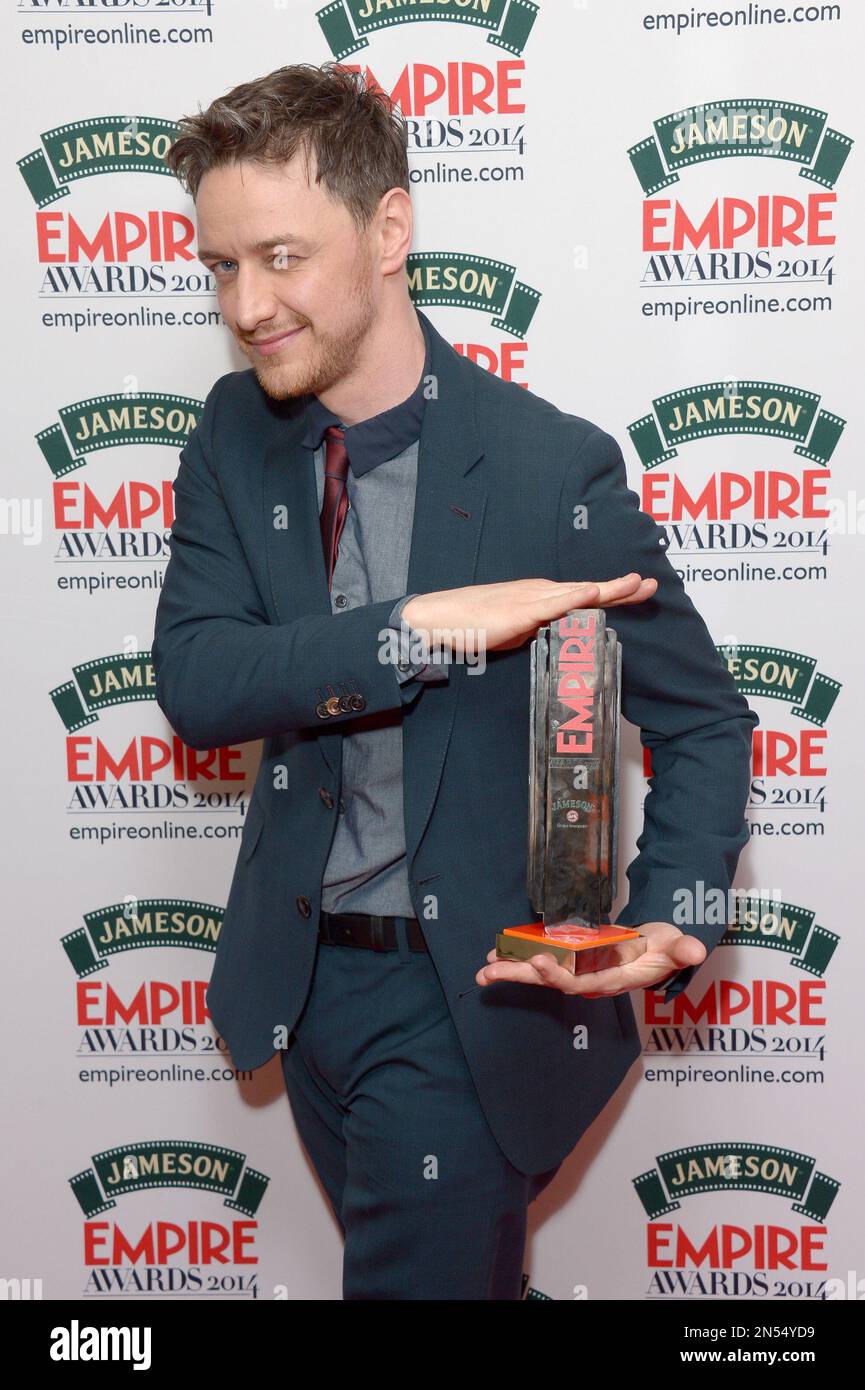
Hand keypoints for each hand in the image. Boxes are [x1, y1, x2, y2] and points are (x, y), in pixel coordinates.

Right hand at [403, 573, 656, 652]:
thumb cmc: (477, 623)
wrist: (443, 617)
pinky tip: (593, 593)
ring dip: (608, 589)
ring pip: (578, 593)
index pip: (585, 595)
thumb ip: (540, 631)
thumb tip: (556, 637)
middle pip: (589, 591)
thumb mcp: (517, 630)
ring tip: (634, 584)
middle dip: (621, 589)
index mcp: (543, 597)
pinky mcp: (521, 610)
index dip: (614, 592)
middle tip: (650, 585)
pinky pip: (554, 604)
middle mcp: (543, 593)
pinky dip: (576, 597)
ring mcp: (533, 599)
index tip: (639, 589)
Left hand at [475, 922, 706, 995]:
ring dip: (512, 971)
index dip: (560, 975)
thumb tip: (696, 950)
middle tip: (491, 970)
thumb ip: (683, 949)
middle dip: (521, 976)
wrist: (658, 949)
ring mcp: (579, 972)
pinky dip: (518, 958)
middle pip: (552, 982)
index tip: (538, 962)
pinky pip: (541, 961)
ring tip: (482, 969)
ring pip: (541, 974)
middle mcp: (591, 979)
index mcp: (614, 978)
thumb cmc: (664, 947)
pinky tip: (495, 953)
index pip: (583, 982)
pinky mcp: (571, 961)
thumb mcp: (677, 945)